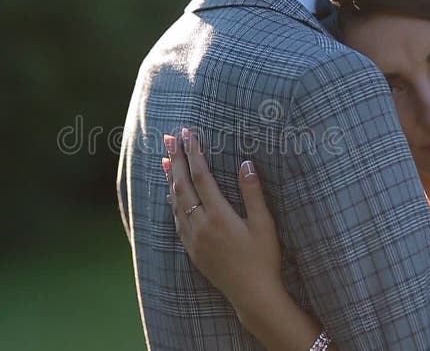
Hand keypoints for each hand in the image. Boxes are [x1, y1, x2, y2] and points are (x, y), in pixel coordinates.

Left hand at [162, 129, 282, 312]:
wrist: (253, 295)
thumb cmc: (264, 259)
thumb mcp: (264, 224)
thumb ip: (253, 193)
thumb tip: (246, 163)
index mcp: (219, 216)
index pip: (201, 176)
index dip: (193, 153)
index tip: (188, 134)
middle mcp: (201, 225)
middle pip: (182, 185)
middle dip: (175, 159)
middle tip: (169, 138)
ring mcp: (194, 239)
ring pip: (176, 202)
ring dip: (170, 178)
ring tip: (164, 159)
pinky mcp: (192, 250)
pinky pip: (176, 220)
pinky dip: (172, 202)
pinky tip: (171, 194)